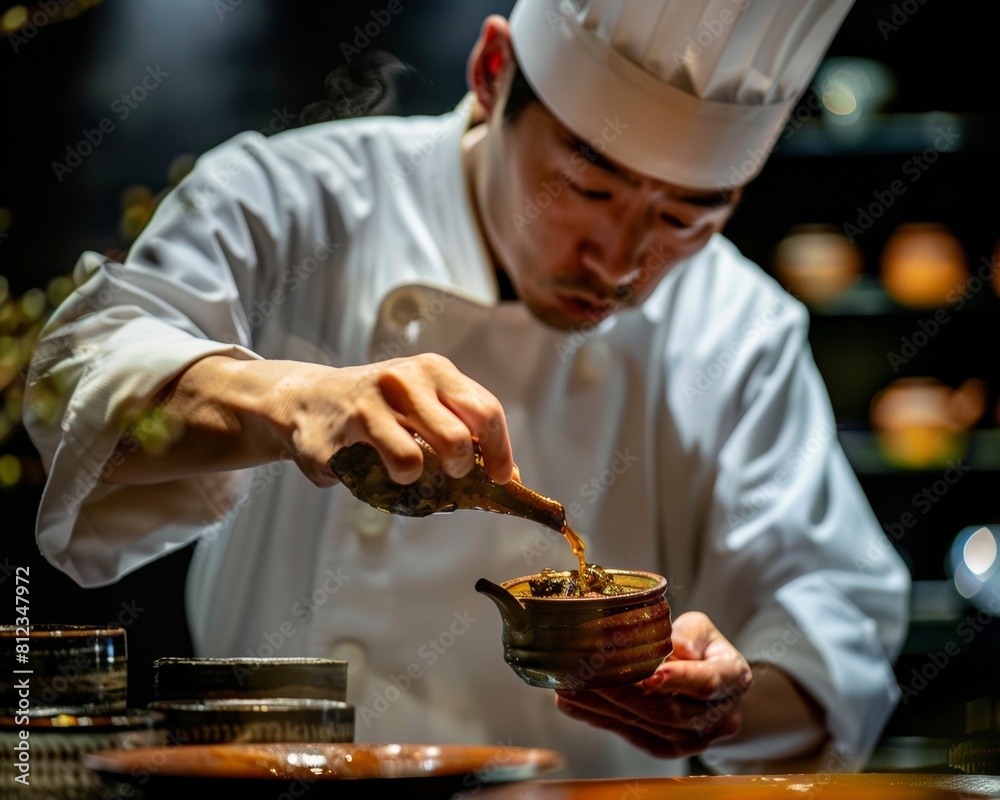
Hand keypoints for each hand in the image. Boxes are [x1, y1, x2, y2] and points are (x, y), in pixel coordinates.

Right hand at [262, 353, 514, 486]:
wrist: (308, 398)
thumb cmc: (380, 407)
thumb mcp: (424, 403)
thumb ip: (463, 429)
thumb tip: (510, 476)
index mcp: (433, 370)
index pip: (485, 411)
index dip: (500, 450)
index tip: (502, 477)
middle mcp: (404, 379)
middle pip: (457, 438)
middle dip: (461, 467)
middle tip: (451, 473)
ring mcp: (370, 403)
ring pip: (415, 459)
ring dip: (415, 479)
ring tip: (404, 471)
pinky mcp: (340, 433)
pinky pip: (372, 473)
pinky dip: (377, 480)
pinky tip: (365, 465)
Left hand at [553, 611, 751, 758]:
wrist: (708, 680)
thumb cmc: (702, 647)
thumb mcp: (701, 628)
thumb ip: (689, 634)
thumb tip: (672, 647)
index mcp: (733, 678)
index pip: (707, 682)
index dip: (679, 679)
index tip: (651, 675)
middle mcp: (718, 717)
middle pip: (667, 709)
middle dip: (624, 690)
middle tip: (589, 672)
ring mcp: (692, 738)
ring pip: (644, 723)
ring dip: (603, 704)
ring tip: (570, 682)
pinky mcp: (666, 747)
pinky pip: (629, 733)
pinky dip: (597, 717)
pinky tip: (571, 700)